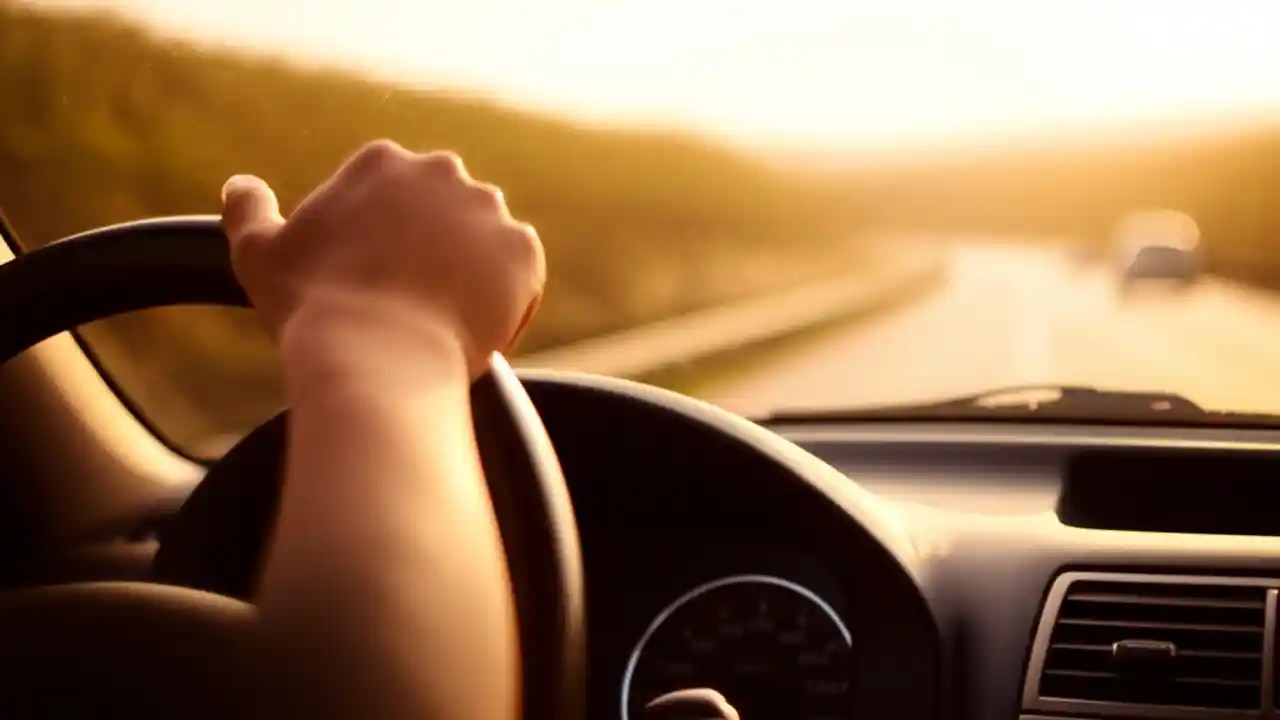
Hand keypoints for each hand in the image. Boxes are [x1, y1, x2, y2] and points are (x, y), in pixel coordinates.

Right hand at [220, 139, 544, 375]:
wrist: (376, 356)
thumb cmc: (312, 307)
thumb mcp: (259, 253)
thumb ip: (248, 211)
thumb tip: (240, 187)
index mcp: (382, 163)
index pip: (395, 197)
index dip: (386, 244)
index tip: (376, 280)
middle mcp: (442, 173)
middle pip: (444, 212)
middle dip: (434, 249)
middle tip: (411, 301)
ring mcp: (488, 210)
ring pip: (484, 242)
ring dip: (471, 272)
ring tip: (441, 321)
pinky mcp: (523, 252)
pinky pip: (520, 274)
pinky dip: (505, 299)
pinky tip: (473, 330)